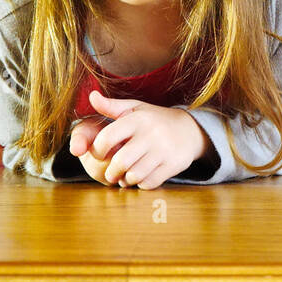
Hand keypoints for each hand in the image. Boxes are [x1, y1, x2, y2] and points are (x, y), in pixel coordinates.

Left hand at [68, 90, 208, 189]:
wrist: (189, 129)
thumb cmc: (154, 119)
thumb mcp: (134, 108)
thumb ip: (110, 106)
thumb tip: (91, 96)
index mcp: (137, 119)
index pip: (107, 136)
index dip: (97, 150)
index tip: (98, 155)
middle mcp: (151, 133)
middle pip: (121, 161)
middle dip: (111, 172)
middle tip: (110, 174)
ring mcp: (164, 150)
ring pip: (135, 175)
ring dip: (126, 180)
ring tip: (124, 177)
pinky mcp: (173, 164)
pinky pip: (150, 182)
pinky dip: (141, 184)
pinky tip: (140, 178)